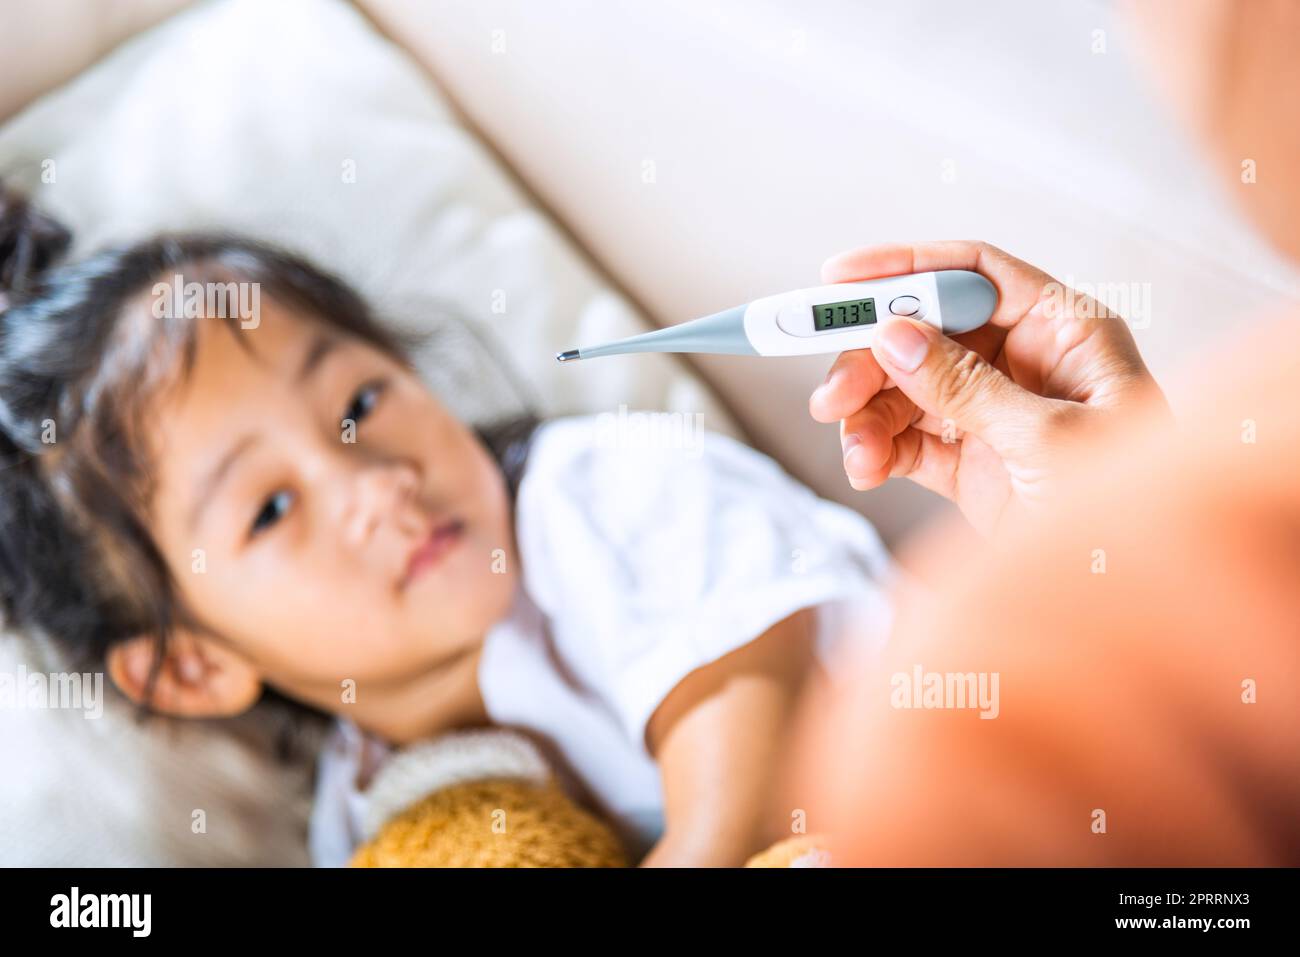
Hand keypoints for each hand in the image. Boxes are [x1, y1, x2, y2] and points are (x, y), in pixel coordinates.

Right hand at [808, 241, 1166, 534]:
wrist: (1132, 596)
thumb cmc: (1132, 512)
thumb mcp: (1048, 438)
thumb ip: (968, 386)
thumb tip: (898, 336)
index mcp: (1064, 331)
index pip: (975, 273)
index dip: (906, 268)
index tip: (839, 278)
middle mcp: (1025, 363)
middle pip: (926, 333)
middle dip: (873, 361)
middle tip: (834, 394)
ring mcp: (993, 413)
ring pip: (906, 388)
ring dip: (868, 414)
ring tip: (854, 450)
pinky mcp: (970, 464)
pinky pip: (908, 440)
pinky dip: (878, 450)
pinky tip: (867, 468)